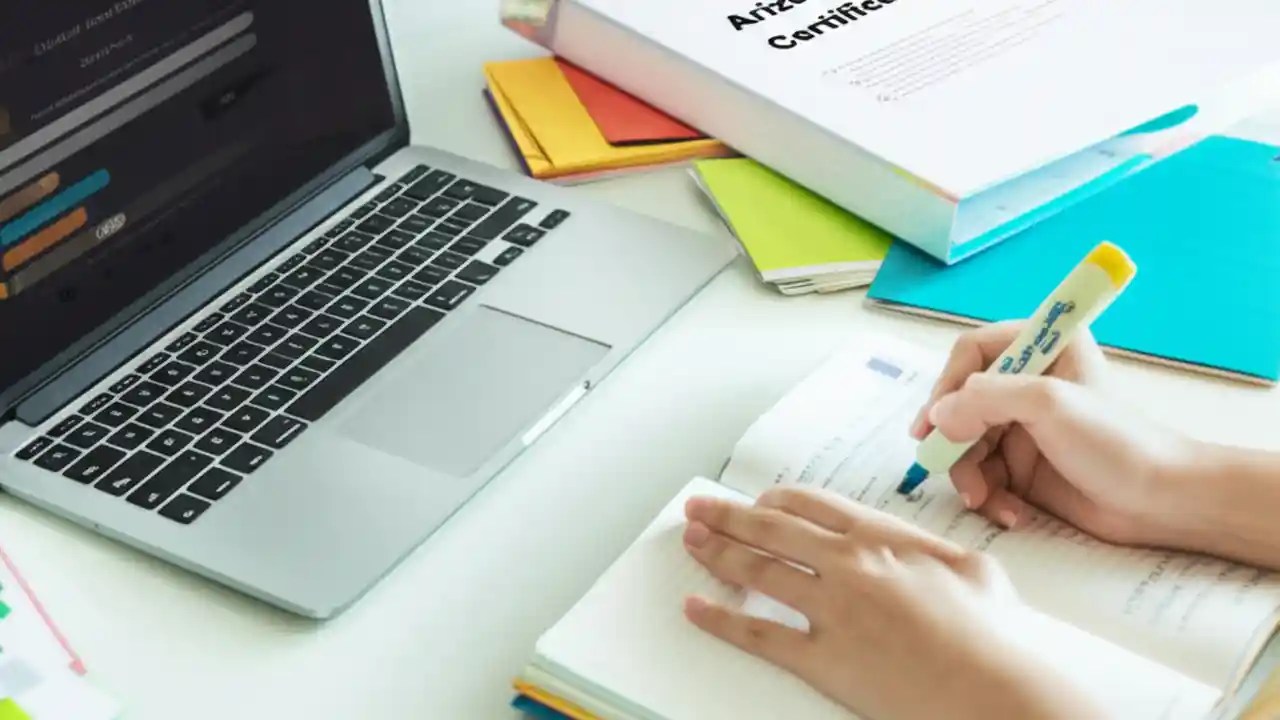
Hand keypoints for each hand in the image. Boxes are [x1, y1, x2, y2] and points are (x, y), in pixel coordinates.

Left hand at [682, 487, 1105, 719]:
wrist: (992, 690)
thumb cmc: (994, 637)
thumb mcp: (972, 568)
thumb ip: (931, 551)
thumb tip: (918, 549)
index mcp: (883, 537)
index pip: (809, 504)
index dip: (772, 501)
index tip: (755, 501)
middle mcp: (849, 564)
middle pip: (770, 529)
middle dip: (727, 516)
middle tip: (699, 508)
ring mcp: (831, 610)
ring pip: (756, 571)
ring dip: (716, 553)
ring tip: (692, 542)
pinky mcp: (821, 658)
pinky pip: (757, 635)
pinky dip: (720, 619)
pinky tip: (697, 607)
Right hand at [912, 322, 1196, 544]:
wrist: (1160, 503)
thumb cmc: (1117, 444)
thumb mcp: (1049, 404)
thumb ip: (985, 398)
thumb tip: (937, 417)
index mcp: (1043, 348)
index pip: (972, 352)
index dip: (947, 385)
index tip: (933, 422)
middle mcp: (1029, 383)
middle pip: (960, 404)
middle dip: (954, 441)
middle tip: (945, 467)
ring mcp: (1024, 428)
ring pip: (965, 445)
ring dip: (969, 475)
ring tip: (985, 500)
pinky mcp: (1024, 468)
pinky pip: (983, 477)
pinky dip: (989, 496)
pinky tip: (1011, 512)